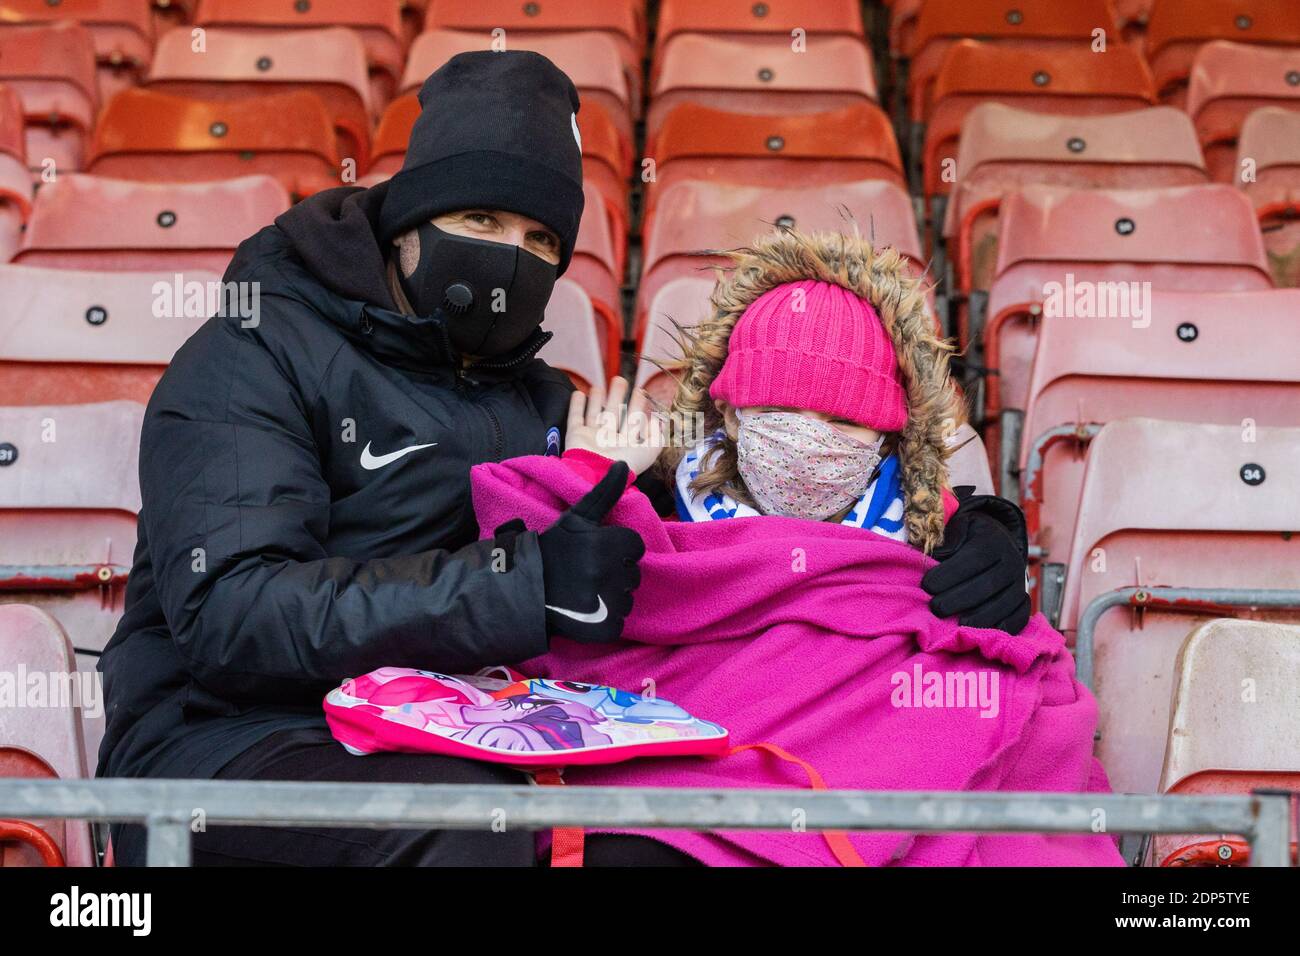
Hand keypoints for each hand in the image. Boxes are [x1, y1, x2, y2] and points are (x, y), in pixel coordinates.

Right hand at [537, 461, 645, 642]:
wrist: (521, 589)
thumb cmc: (551, 549)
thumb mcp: (576, 518)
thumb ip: (604, 492)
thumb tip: (622, 465)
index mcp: (608, 544)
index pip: (634, 547)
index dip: (617, 548)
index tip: (595, 553)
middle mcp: (611, 572)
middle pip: (632, 574)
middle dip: (615, 572)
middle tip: (586, 573)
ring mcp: (608, 603)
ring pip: (626, 599)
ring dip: (611, 597)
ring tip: (584, 592)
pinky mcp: (604, 629)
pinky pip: (618, 623)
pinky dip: (605, 621)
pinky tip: (585, 611)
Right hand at [565, 376, 664, 475]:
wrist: (599, 473)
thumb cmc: (625, 463)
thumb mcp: (649, 451)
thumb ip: (657, 436)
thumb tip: (657, 422)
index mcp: (626, 443)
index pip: (632, 420)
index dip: (637, 405)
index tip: (640, 390)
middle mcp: (609, 439)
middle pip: (614, 413)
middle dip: (617, 396)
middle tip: (620, 380)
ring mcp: (591, 437)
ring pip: (594, 414)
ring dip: (596, 400)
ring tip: (598, 386)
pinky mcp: (576, 436)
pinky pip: (575, 418)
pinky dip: (576, 406)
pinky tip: (578, 394)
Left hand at [921, 491, 1031, 633]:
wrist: (999, 542)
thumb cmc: (970, 537)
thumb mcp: (960, 526)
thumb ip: (950, 539)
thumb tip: (939, 556)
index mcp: (994, 540)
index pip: (973, 559)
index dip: (950, 574)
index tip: (927, 586)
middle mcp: (1012, 562)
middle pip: (987, 585)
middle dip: (958, 599)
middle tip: (936, 608)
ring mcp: (1021, 583)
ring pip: (1002, 603)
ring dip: (979, 617)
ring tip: (957, 625)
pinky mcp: (1024, 599)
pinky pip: (1020, 616)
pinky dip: (1005, 627)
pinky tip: (986, 635)